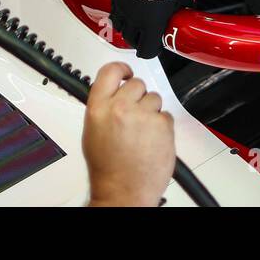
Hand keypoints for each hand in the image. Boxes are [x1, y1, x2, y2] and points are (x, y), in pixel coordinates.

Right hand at [83, 62, 175, 206]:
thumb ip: (104, 108)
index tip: (127, 72)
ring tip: (142, 133)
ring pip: (154, 98)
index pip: (111, 71)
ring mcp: (143, 115)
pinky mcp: (163, 124)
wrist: (123, 191)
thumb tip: (113, 93)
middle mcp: (121, 108)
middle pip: (137, 83)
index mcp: (98, 109)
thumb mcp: (93, 132)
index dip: (121, 68)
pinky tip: (152, 140)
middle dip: (138, 96)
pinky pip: (166, 115)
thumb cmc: (108, 169)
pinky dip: (162, 125)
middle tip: (134, 115)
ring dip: (151, 111)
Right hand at [109, 0, 185, 58]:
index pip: (147, 51)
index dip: (152, 50)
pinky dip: (120, 13)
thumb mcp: (182, 1)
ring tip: (135, 24)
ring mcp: (123, 7)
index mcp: (152, 25)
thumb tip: (186, 15)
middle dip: (139, 41)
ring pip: (119, 27)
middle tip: (145, 36)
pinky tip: (129, 8)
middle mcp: (134, 19)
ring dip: (127, 28)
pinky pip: (114, 10)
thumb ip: (180, 13)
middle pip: (131, 41)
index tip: (155, 46)